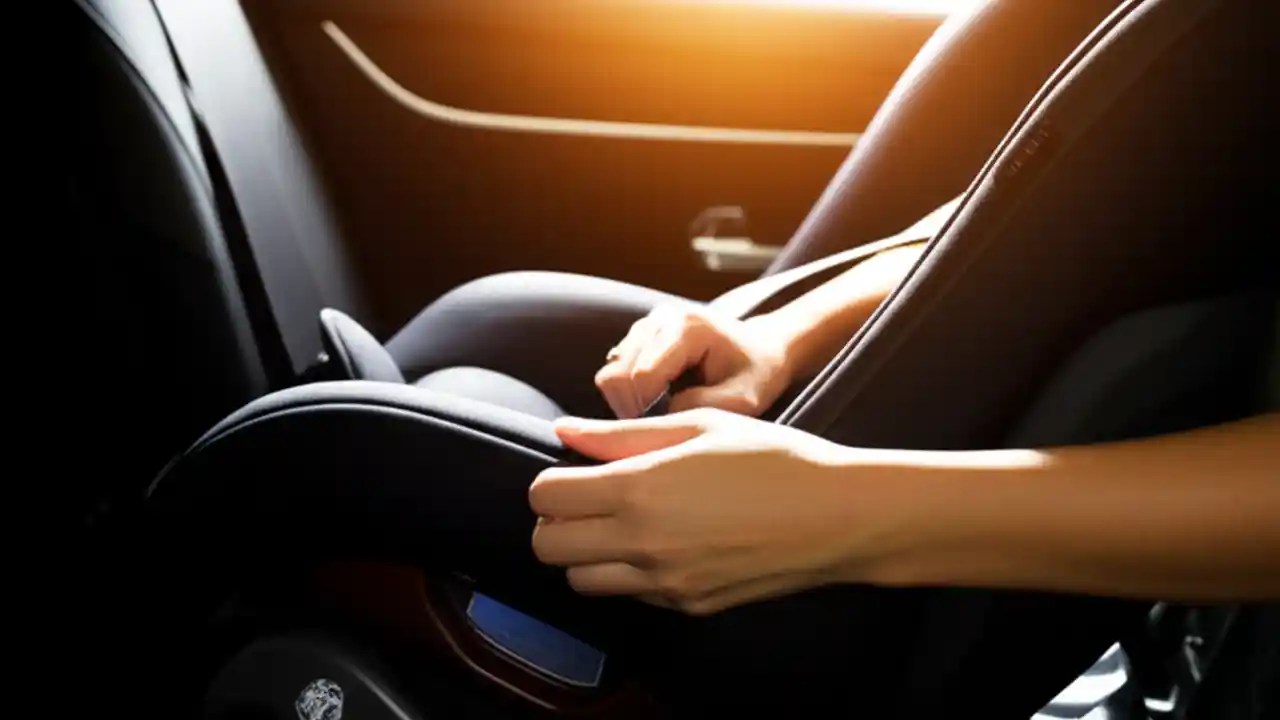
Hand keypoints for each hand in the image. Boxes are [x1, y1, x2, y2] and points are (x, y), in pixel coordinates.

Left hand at [529, 409, 885, 615]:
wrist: (837, 515)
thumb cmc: (772, 458)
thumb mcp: (698, 426)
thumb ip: (620, 435)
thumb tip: (563, 432)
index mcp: (640, 489)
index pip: (545, 496)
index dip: (551, 481)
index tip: (575, 472)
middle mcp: (643, 542)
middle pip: (547, 547)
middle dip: (556, 522)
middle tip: (588, 501)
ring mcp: (665, 582)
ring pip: (580, 581)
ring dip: (585, 554)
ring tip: (621, 526)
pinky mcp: (688, 606)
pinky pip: (629, 596)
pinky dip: (628, 574)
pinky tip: (662, 545)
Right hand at [595, 306, 793, 418]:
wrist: (762, 347)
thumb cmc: (756, 373)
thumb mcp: (742, 399)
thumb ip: (700, 408)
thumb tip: (660, 415)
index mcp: (688, 327)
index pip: (642, 375)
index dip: (646, 412)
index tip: (666, 430)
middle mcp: (660, 319)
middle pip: (617, 374)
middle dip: (631, 409)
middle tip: (659, 427)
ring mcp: (646, 325)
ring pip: (610, 372)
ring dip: (627, 401)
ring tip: (660, 414)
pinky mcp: (638, 336)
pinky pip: (614, 370)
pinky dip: (627, 392)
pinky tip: (656, 401)